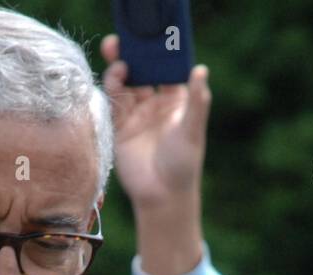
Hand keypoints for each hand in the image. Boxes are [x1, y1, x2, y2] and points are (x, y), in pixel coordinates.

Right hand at [100, 34, 210, 210]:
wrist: (162, 197)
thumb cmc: (183, 164)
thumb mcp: (192, 130)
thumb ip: (196, 101)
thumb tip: (201, 70)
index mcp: (173, 100)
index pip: (163, 69)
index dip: (155, 53)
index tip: (149, 38)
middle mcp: (152, 104)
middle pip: (139, 73)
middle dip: (130, 57)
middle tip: (121, 42)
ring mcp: (134, 116)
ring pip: (123, 86)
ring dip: (119, 73)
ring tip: (120, 65)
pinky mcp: (118, 129)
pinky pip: (112, 105)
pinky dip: (111, 92)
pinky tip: (114, 82)